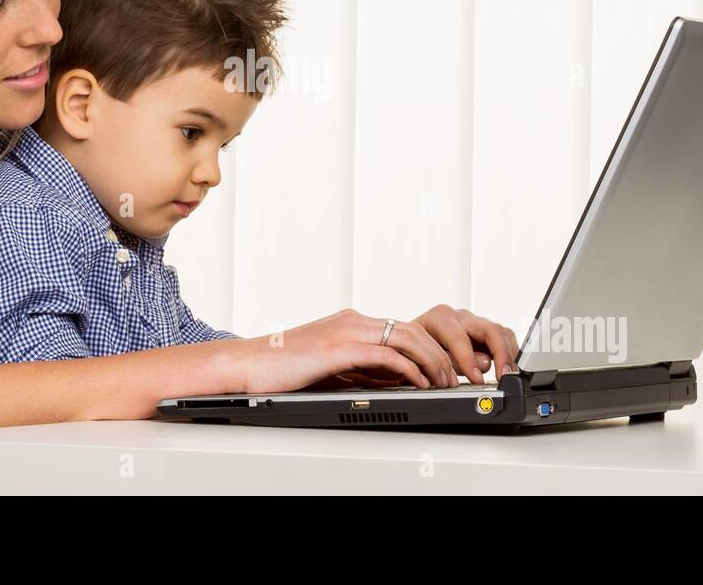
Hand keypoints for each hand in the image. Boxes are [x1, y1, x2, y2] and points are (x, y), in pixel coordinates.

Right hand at [239, 308, 461, 393]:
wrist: (249, 364)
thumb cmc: (282, 368)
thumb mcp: (330, 366)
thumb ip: (360, 369)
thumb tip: (391, 380)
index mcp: (350, 322)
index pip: (402, 328)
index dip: (428, 346)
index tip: (443, 366)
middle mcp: (352, 321)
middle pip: (411, 328)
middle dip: (438, 352)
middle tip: (453, 375)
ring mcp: (346, 331)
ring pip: (404, 337)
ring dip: (430, 360)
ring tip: (442, 381)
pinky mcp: (339, 348)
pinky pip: (385, 355)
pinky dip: (408, 368)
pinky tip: (418, 382)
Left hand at [412, 305, 519, 384]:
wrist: (410, 341)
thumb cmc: (414, 349)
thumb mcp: (423, 357)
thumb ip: (451, 362)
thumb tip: (483, 365)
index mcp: (440, 319)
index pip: (460, 338)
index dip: (470, 360)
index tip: (477, 379)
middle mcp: (459, 317)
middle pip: (490, 329)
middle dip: (501, 353)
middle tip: (504, 376)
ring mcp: (472, 322)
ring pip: (500, 332)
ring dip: (508, 354)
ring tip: (508, 374)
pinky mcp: (481, 331)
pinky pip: (501, 338)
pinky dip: (507, 352)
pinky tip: (507, 368)